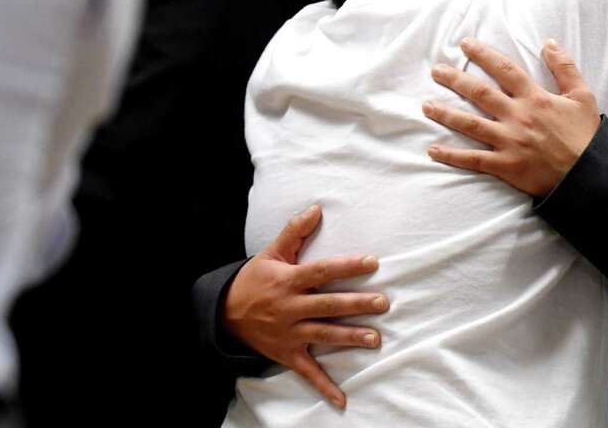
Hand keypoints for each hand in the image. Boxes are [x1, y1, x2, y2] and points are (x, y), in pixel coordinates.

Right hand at [223, 204, 388, 408]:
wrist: (224, 314)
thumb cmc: (255, 280)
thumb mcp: (271, 254)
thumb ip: (294, 232)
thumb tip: (317, 208)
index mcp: (289, 281)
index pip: (322, 271)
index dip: (346, 266)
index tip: (372, 261)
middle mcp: (291, 308)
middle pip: (328, 305)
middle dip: (356, 304)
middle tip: (383, 303)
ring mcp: (290, 333)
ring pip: (324, 335)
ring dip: (350, 337)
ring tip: (375, 339)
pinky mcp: (287, 354)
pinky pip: (308, 372)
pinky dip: (324, 386)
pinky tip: (343, 398)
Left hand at [422, 37, 599, 196]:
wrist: (589, 174)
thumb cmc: (586, 136)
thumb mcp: (582, 96)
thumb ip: (565, 67)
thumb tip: (549, 42)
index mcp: (535, 97)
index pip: (504, 69)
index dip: (483, 54)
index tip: (465, 44)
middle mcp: (518, 116)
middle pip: (480, 93)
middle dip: (455, 79)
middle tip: (436, 71)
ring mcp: (509, 141)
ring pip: (470, 124)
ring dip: (445, 113)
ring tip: (425, 106)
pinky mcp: (505, 165)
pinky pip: (473, 159)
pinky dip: (451, 155)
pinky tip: (432, 150)